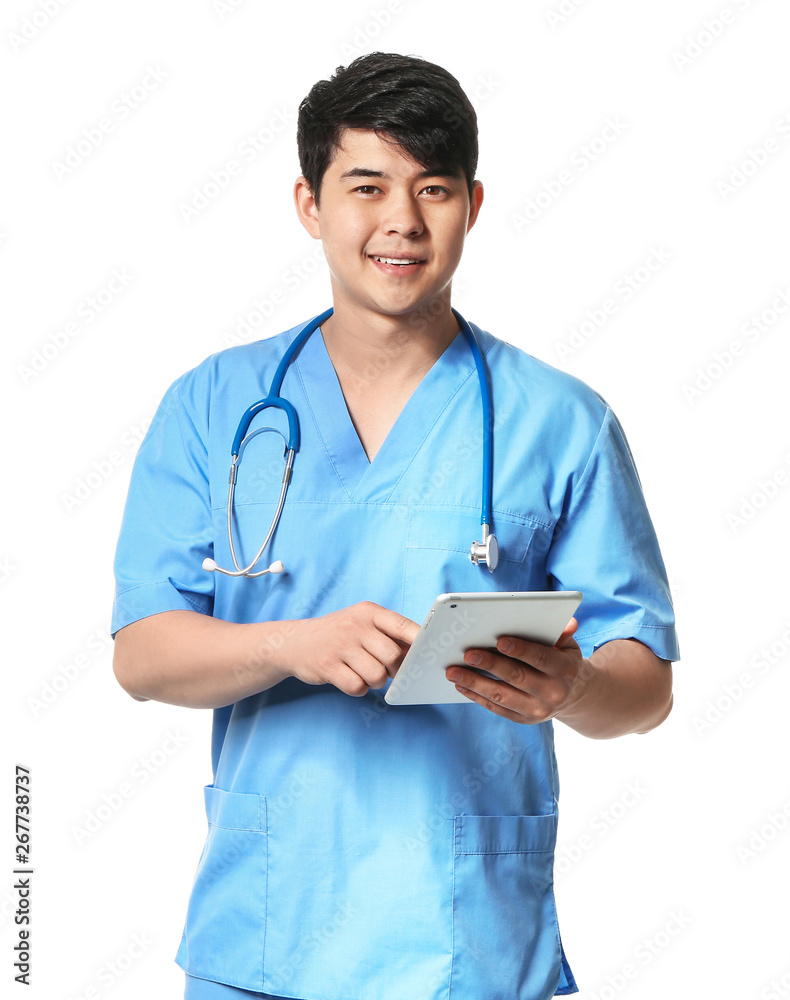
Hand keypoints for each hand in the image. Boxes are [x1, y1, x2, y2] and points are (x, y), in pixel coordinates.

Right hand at [283, 602, 419, 696]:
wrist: (295, 642)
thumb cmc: (339, 635)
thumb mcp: (362, 624)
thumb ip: (389, 634)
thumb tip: (422, 653)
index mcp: (368, 612)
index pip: (403, 626)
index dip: (420, 641)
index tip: (430, 654)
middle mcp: (355, 625)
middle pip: (393, 657)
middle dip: (395, 670)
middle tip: (387, 669)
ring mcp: (340, 645)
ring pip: (377, 676)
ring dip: (376, 681)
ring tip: (364, 672)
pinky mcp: (327, 666)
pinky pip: (357, 687)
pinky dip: (358, 688)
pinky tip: (350, 678)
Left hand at [444, 617, 589, 723]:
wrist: (572, 696)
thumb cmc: (562, 661)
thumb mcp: (568, 645)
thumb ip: (562, 633)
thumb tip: (567, 621)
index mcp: (565, 670)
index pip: (541, 658)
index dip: (521, 650)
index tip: (499, 640)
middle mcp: (552, 693)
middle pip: (516, 677)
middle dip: (489, 664)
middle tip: (467, 654)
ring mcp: (537, 710)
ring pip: (501, 695)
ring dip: (474, 683)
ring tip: (453, 672)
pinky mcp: (523, 719)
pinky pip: (496, 707)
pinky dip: (476, 696)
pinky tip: (461, 685)